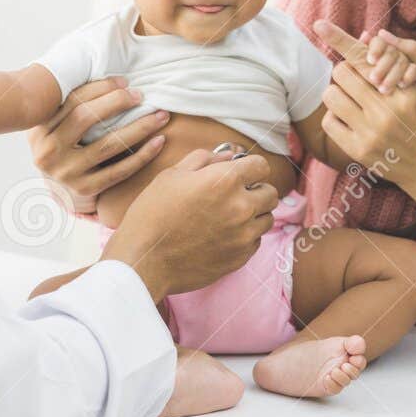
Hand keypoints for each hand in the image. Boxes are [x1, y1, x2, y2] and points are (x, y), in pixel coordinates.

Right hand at [27, 77, 170, 214]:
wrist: (57, 188)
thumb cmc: (61, 145)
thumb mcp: (52, 123)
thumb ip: (67, 100)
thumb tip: (100, 64)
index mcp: (39, 129)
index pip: (72, 100)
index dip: (101, 88)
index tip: (125, 82)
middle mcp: (48, 152)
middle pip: (86, 117)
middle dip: (117, 102)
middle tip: (141, 95)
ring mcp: (66, 173)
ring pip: (108, 144)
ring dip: (140, 127)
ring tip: (161, 115)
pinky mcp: (85, 190)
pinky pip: (120, 171)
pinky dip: (143, 155)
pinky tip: (160, 141)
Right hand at [102, 148, 278, 301]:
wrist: (144, 260)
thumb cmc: (152, 214)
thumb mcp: (171, 175)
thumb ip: (203, 159)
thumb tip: (227, 156)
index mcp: (225, 180)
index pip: (261, 166)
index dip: (250, 166)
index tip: (241, 172)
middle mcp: (241, 207)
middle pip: (271, 193)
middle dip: (256, 190)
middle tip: (235, 195)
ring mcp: (243, 236)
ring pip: (267, 219)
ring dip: (254, 214)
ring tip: (229, 217)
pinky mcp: (240, 258)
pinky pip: (256, 241)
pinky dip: (245, 236)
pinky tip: (222, 236)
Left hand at [312, 20, 415, 212]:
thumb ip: (413, 54)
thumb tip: (380, 34)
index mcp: (405, 92)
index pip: (365, 58)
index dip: (339, 39)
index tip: (319, 24)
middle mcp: (386, 111)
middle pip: (343, 72)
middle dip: (347, 70)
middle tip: (357, 79)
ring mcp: (370, 132)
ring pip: (332, 94)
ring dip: (339, 91)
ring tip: (353, 97)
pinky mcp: (358, 150)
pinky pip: (330, 121)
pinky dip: (335, 115)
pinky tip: (350, 117)